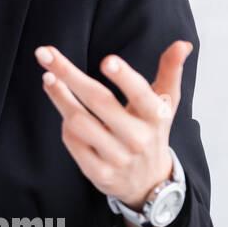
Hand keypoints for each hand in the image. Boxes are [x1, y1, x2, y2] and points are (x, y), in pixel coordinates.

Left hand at [34, 40, 191, 209]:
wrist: (149, 182)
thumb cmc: (151, 130)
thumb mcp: (164, 103)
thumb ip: (170, 71)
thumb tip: (183, 43)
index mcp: (156, 116)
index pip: (141, 94)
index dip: (125, 77)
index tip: (107, 60)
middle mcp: (138, 138)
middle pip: (98, 101)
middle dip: (68, 74)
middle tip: (44, 53)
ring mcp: (118, 157)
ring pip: (79, 122)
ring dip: (60, 97)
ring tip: (48, 78)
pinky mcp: (99, 172)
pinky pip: (73, 142)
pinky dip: (65, 125)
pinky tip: (62, 110)